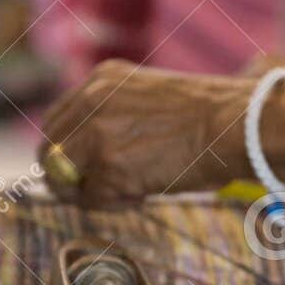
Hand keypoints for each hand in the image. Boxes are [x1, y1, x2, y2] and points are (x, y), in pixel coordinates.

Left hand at [38, 60, 250, 207]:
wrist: (235, 125)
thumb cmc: (209, 119)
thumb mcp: (149, 101)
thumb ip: (114, 119)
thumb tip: (90, 159)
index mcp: (102, 80)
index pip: (58, 121)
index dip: (68, 153)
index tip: (86, 171)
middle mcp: (90, 100)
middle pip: (49, 150)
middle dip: (69, 177)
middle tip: (102, 191)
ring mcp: (96, 131)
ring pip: (62, 177)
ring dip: (90, 194)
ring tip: (130, 191)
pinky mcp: (106, 163)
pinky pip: (90, 199)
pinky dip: (113, 205)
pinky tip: (143, 194)